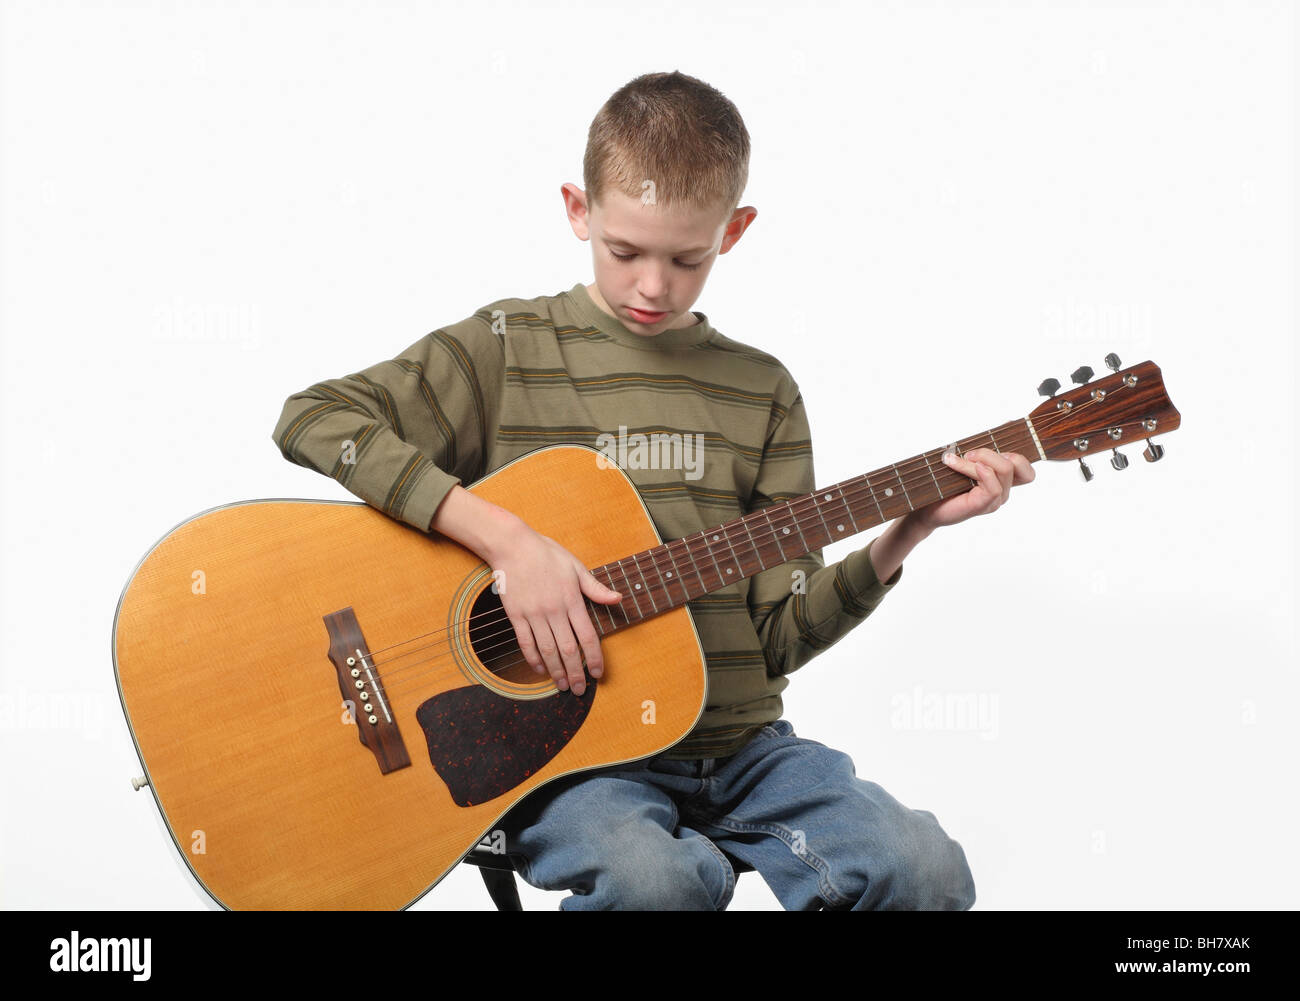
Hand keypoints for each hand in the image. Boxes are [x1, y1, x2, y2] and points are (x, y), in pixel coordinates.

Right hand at [484, 522, 622, 695]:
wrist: (512, 546)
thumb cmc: (546, 554)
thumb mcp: (576, 567)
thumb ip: (596, 588)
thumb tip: (618, 598)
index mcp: (572, 600)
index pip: (588, 636)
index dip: (595, 658)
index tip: (598, 674)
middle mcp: (554, 611)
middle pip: (568, 649)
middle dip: (576, 673)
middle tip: (580, 690)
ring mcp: (534, 614)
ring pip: (547, 650)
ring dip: (556, 671)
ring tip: (562, 686)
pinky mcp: (516, 615)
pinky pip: (525, 642)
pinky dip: (533, 659)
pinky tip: (540, 669)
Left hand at [916, 447, 1034, 530]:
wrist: (924, 507)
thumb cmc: (944, 482)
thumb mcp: (967, 458)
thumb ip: (986, 445)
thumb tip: (1010, 422)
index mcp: (1001, 480)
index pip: (1027, 470)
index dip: (1021, 451)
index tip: (997, 438)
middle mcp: (1002, 490)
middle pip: (1019, 465)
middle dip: (995, 452)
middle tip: (969, 454)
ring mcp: (995, 500)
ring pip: (1004, 470)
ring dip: (979, 459)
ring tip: (952, 460)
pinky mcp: (985, 505)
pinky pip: (993, 485)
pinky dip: (976, 470)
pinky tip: (960, 465)